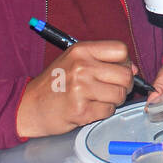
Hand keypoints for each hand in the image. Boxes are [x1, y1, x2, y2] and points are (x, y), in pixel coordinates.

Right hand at [16, 40, 135, 138]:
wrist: (29, 106)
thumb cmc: (55, 83)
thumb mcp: (75, 61)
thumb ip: (103, 61)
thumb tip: (133, 70)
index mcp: (81, 50)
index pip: (121, 50)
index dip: (125, 63)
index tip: (118, 71)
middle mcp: (82, 67)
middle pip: (125, 75)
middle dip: (124, 86)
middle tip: (111, 89)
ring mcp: (81, 89)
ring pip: (120, 95)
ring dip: (114, 100)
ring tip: (98, 99)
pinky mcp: (81, 110)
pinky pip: (109, 111)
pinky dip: (103, 112)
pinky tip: (89, 108)